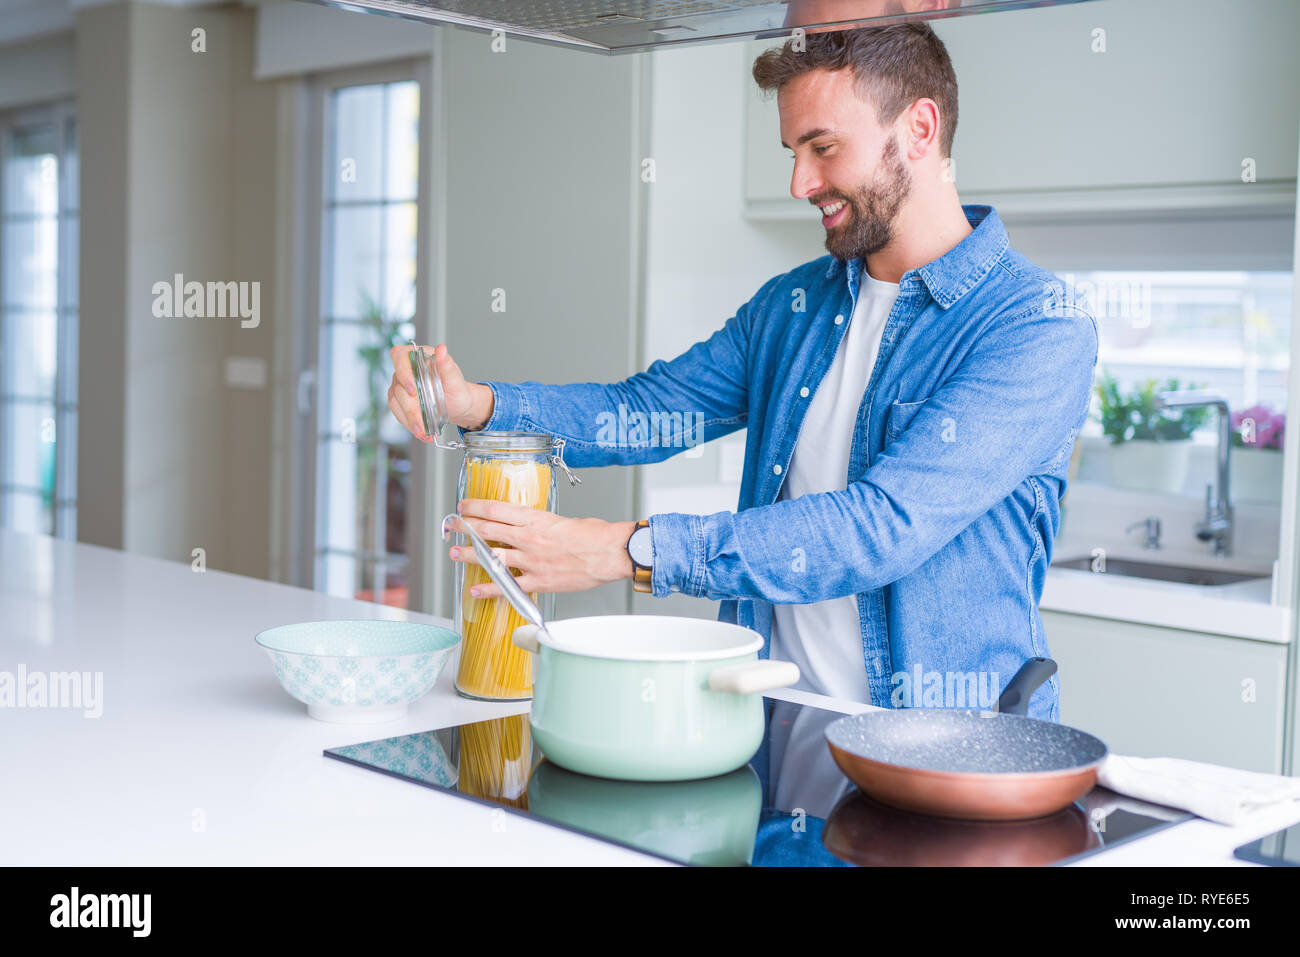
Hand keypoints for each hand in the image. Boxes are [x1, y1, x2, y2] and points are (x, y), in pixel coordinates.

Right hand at [387, 343, 494, 441]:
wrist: (458, 406)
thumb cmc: (457, 389)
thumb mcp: (455, 378)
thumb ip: (447, 365)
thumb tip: (442, 350)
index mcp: (419, 357)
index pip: (399, 356)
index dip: (402, 372)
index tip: (412, 390)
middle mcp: (407, 370)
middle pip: (398, 387)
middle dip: (410, 409)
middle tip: (422, 423)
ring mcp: (402, 386)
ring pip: (396, 402)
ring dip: (409, 420)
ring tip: (423, 432)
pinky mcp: (401, 401)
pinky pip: (399, 413)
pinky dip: (410, 424)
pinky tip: (422, 432)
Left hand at [445, 500, 635, 596]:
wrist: (609, 553)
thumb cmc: (594, 535)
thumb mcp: (564, 520)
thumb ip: (543, 523)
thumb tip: (531, 526)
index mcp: (535, 519)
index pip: (496, 509)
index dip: (474, 507)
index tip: (463, 506)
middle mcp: (528, 538)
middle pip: (487, 530)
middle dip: (464, 527)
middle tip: (451, 526)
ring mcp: (531, 561)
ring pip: (491, 557)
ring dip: (469, 555)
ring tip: (454, 554)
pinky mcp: (538, 581)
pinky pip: (508, 586)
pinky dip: (489, 588)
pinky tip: (475, 589)